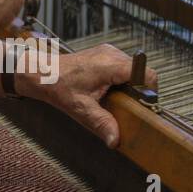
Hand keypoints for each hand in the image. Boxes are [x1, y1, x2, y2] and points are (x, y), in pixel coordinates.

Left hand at [24, 43, 155, 148]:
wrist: (42, 73)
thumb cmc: (58, 86)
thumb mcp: (81, 108)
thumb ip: (102, 123)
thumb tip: (115, 140)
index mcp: (109, 65)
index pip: (145, 73)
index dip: (150, 90)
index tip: (143, 104)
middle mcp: (111, 54)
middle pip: (141, 72)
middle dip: (138, 90)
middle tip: (127, 106)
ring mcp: (108, 51)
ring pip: (132, 69)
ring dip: (129, 85)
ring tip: (115, 99)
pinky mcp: (105, 53)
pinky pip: (122, 66)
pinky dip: (120, 79)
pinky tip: (108, 90)